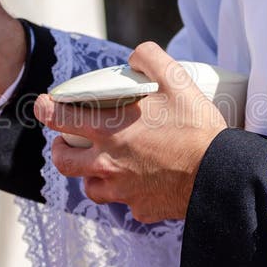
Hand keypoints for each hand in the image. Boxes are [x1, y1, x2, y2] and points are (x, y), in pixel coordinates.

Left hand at [34, 43, 227, 222]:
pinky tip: (143, 183)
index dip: (45, 109)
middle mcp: (108, 164)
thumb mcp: (177, 80)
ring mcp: (123, 192)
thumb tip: (135, 55)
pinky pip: (125, 204)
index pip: (58, 118)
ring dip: (91, 175)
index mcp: (109, 130)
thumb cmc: (198, 128)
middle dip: (60, 149)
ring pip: (90, 188)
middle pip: (63, 162)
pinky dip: (128, 193)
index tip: (45, 105)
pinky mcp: (141, 210)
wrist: (221, 177)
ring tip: (105, 165)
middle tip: (69, 142)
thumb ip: (150, 58)